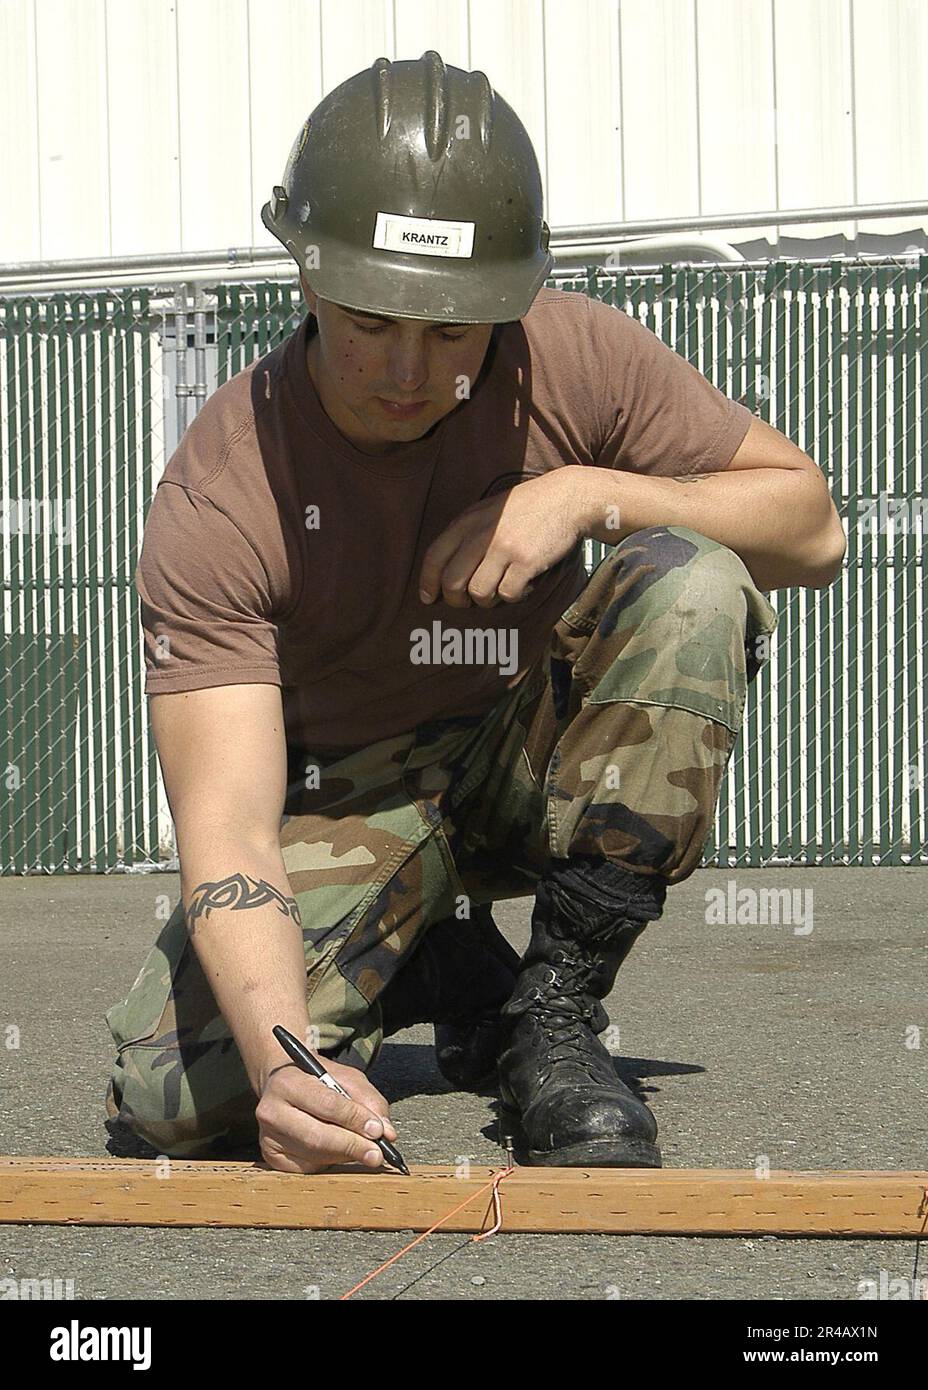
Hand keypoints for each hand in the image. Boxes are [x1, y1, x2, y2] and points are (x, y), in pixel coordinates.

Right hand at [256, 1058, 398, 1173]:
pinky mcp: (272, 1157)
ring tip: (363, 1149)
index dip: (355, 1119)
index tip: (378, 1131)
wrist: (283, 1085)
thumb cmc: (317, 1080)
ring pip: (316, 1156)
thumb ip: (369, 1101)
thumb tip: (386, 1133)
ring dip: (345, 1156)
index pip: (326, 1104)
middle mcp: (271, 1111)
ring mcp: (268, 1138)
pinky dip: (331, 1162)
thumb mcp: (345, 1077)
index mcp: (287, 1082)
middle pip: (318, 1137)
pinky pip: (309, 1168)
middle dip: (353, 1146)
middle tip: (377, 1154)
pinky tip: (338, 1151)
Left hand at [418, 467, 592, 608]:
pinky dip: (516, 596)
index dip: (427, 583)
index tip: (429, 598)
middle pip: (452, 583)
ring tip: (501, 588)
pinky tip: (525, 584)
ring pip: (479, 594)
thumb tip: (446, 571)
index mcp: (467, 521)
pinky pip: (509, 594)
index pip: (434, 557)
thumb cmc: (527, 507)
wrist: (567, 497)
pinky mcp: (526, 562)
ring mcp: (504, 548)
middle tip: (468, 603)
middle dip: (457, 601)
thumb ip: (467, 533)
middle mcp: (481, 535)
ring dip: (489, 600)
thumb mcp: (490, 510)